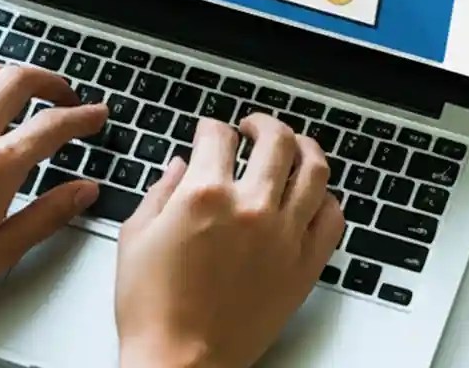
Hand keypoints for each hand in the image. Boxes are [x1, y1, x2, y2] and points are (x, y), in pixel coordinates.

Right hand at [115, 115, 344, 367]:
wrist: (181, 362)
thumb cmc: (153, 310)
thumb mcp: (136, 238)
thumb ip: (161, 191)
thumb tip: (181, 165)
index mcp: (204, 195)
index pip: (218, 136)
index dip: (211, 128)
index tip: (211, 132)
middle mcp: (250, 207)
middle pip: (275, 140)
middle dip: (262, 124)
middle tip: (254, 128)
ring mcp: (284, 235)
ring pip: (313, 169)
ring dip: (304, 148)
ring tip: (295, 145)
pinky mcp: (305, 265)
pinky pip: (332, 218)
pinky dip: (326, 198)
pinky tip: (314, 195)